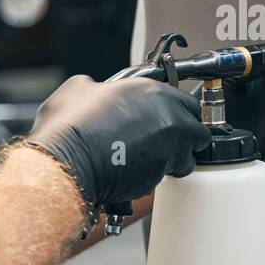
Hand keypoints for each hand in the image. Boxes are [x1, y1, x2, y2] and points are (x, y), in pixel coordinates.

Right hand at [25, 76, 211, 206]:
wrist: (66, 163)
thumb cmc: (69, 127)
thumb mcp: (79, 89)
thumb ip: (97, 87)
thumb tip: (93, 89)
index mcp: (153, 92)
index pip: (188, 102)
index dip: (180, 113)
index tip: (171, 120)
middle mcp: (168, 118)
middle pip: (199, 131)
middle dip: (187, 139)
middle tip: (168, 143)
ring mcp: (168, 148)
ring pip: (187, 158)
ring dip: (174, 161)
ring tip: (149, 160)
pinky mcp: (159, 175)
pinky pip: (165, 177)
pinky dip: (153, 176)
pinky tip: (133, 172)